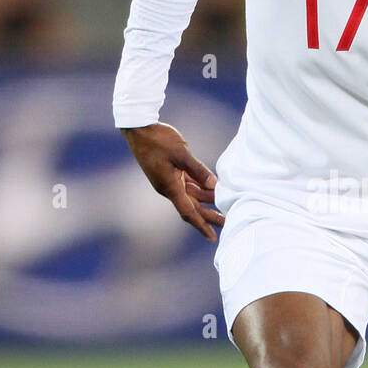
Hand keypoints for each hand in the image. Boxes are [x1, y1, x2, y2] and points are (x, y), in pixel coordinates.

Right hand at [121, 122, 224, 241]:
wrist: (139, 130)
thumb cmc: (158, 140)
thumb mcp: (181, 153)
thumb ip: (198, 170)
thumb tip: (214, 185)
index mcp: (170, 187)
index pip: (189, 212)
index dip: (202, 225)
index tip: (212, 237)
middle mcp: (169, 188)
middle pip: (193, 207)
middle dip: (210, 216)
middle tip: (228, 222)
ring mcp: (169, 181)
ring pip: (192, 196)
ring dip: (207, 202)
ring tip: (224, 206)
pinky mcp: (170, 173)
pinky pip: (188, 185)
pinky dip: (200, 188)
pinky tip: (212, 189)